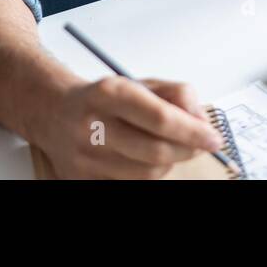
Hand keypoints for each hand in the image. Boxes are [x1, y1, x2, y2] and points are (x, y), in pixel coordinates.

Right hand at [30, 75, 224, 178]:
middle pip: (156, 152)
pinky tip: (145, 158)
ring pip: (147, 174)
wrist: (53, 111)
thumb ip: (176, 95)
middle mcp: (92, 125)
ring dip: (169, 163)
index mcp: (109, 93)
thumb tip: (201, 121)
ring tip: (168, 147)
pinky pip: (130, 184)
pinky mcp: (81, 179)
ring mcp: (84, 157)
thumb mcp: (140, 82)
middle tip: (200, 143)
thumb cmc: (104, 98)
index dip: (192, 131)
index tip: (213, 137)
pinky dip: (147, 174)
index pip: (160, 118)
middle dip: (187, 150)